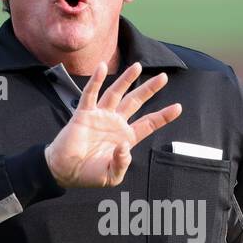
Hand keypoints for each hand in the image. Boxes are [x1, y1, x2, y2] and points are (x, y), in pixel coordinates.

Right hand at [43, 60, 181, 187]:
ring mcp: (100, 116)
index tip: (178, 107)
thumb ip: (121, 164)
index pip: (148, 124)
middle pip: (135, 102)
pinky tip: (102, 68)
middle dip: (149, 89)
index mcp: (125, 138)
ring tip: (137, 66)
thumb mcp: (111, 176)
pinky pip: (90, 94)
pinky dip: (96, 81)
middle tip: (163, 78)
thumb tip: (125, 147)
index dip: (163, 116)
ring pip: (116, 93)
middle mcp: (115, 123)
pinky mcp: (84, 114)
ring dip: (126, 79)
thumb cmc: (88, 175)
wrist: (64, 172)